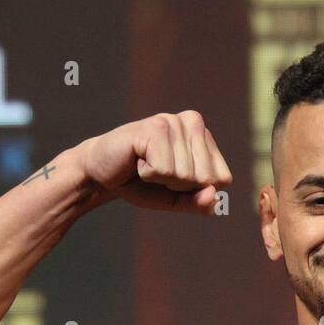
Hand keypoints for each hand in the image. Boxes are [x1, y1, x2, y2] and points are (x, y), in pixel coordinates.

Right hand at [77, 110, 232, 212]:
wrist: (101, 175)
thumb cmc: (141, 184)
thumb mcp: (176, 199)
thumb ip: (199, 203)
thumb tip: (214, 196)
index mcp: (205, 137)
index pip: (222, 179)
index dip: (195, 189)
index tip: (173, 178)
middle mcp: (194, 122)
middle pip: (205, 178)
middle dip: (179, 185)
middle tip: (157, 171)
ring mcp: (174, 121)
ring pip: (185, 174)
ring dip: (160, 178)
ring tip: (146, 163)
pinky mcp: (154, 127)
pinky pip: (164, 169)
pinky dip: (148, 173)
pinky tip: (137, 159)